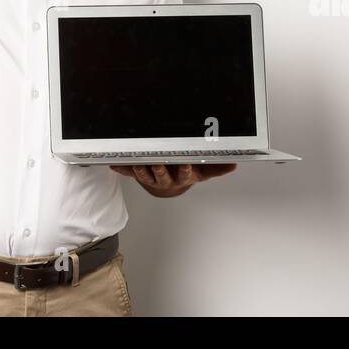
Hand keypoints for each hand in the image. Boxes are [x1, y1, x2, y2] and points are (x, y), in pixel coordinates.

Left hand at [110, 163, 237, 197]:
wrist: (170, 186)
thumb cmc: (187, 174)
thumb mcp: (204, 173)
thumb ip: (217, 168)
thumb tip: (234, 165)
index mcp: (182, 177)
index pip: (185, 174)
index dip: (185, 170)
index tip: (185, 164)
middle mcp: (166, 179)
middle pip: (162, 175)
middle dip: (159, 169)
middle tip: (158, 162)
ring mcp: (152, 178)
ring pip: (145, 175)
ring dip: (141, 169)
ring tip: (138, 163)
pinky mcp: (140, 174)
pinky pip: (130, 172)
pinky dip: (122, 169)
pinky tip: (114, 165)